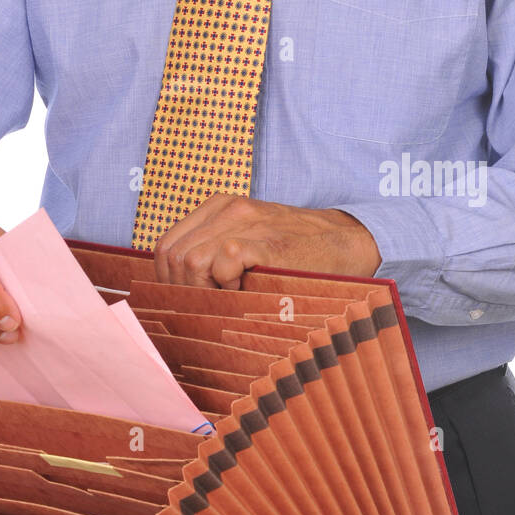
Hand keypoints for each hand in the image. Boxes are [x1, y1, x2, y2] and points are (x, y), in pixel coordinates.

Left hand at [153, 192, 381, 288]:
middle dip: (180, 290)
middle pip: (172, 256)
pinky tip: (245, 290)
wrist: (347, 242)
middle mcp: (228, 209)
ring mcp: (247, 223)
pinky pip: (223, 262)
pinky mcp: (267, 242)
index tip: (185, 300)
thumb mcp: (250, 240)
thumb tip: (177, 289)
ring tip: (228, 299)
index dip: (167, 280)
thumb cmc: (297, 252)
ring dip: (202, 290)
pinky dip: (226, 284)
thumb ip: (215, 252)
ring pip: (191, 260)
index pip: (166, 246)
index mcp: (219, 207)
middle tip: (206, 307)